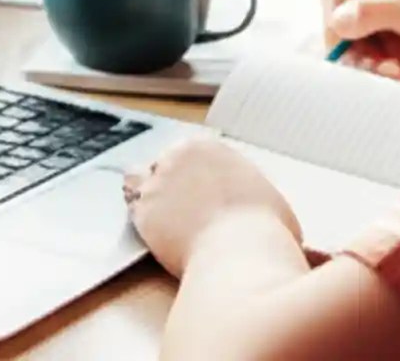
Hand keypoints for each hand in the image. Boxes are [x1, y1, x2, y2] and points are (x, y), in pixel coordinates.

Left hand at [123, 136, 300, 277]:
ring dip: (145, 192)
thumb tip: (267, 217)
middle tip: (180, 207)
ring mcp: (156, 181)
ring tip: (156, 210)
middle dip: (170, 182)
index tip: (196, 191)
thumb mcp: (270, 203)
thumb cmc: (264, 231)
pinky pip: (129, 201)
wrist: (240, 251)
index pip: (189, 153)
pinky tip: (143, 220)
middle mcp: (178, 157)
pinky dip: (135, 210)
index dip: (191, 174)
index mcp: (209, 148)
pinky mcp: (142, 208)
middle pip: (163, 163)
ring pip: (138, 178)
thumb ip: (254, 199)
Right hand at [322, 0, 399, 100]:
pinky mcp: (392, 68)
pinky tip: (396, 79)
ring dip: (358, 64)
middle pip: (336, 22)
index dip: (334, 14)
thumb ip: (376, 12)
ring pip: (346, 50)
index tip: (342, 38)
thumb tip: (335, 20)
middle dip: (345, 44)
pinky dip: (370, 78)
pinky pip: (362, 72)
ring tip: (388, 72)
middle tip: (368, 62)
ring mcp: (388, 40)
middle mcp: (385, 10)